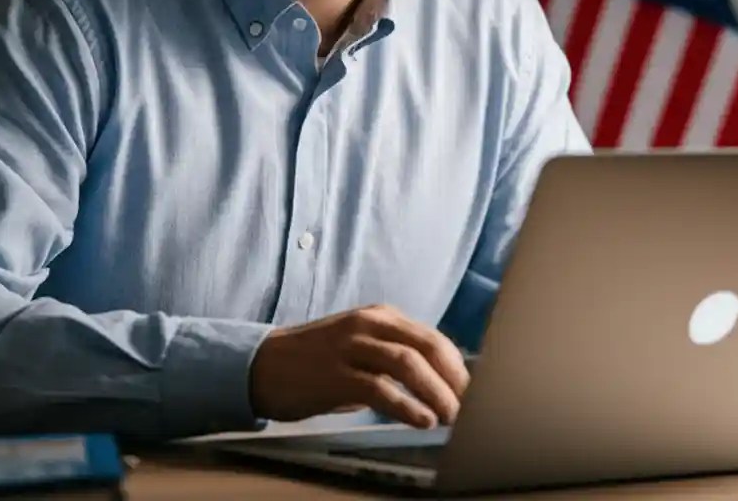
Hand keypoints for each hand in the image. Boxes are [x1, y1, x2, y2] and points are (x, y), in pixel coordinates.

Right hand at [248, 304, 469, 428]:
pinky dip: (406, 405)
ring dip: (436, 392)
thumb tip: (440, 383)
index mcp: (379, 317)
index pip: (432, 338)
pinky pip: (379, 388)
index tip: (473, 391)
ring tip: (452, 416)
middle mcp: (368, 326)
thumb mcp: (360, 347)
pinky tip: (422, 420)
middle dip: (454, 378)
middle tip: (471, 406)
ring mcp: (350, 347)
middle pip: (426, 346)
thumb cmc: (317, 362)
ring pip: (407, 364)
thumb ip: (394, 356)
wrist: (263, 365)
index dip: (458, 366)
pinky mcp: (334, 374)